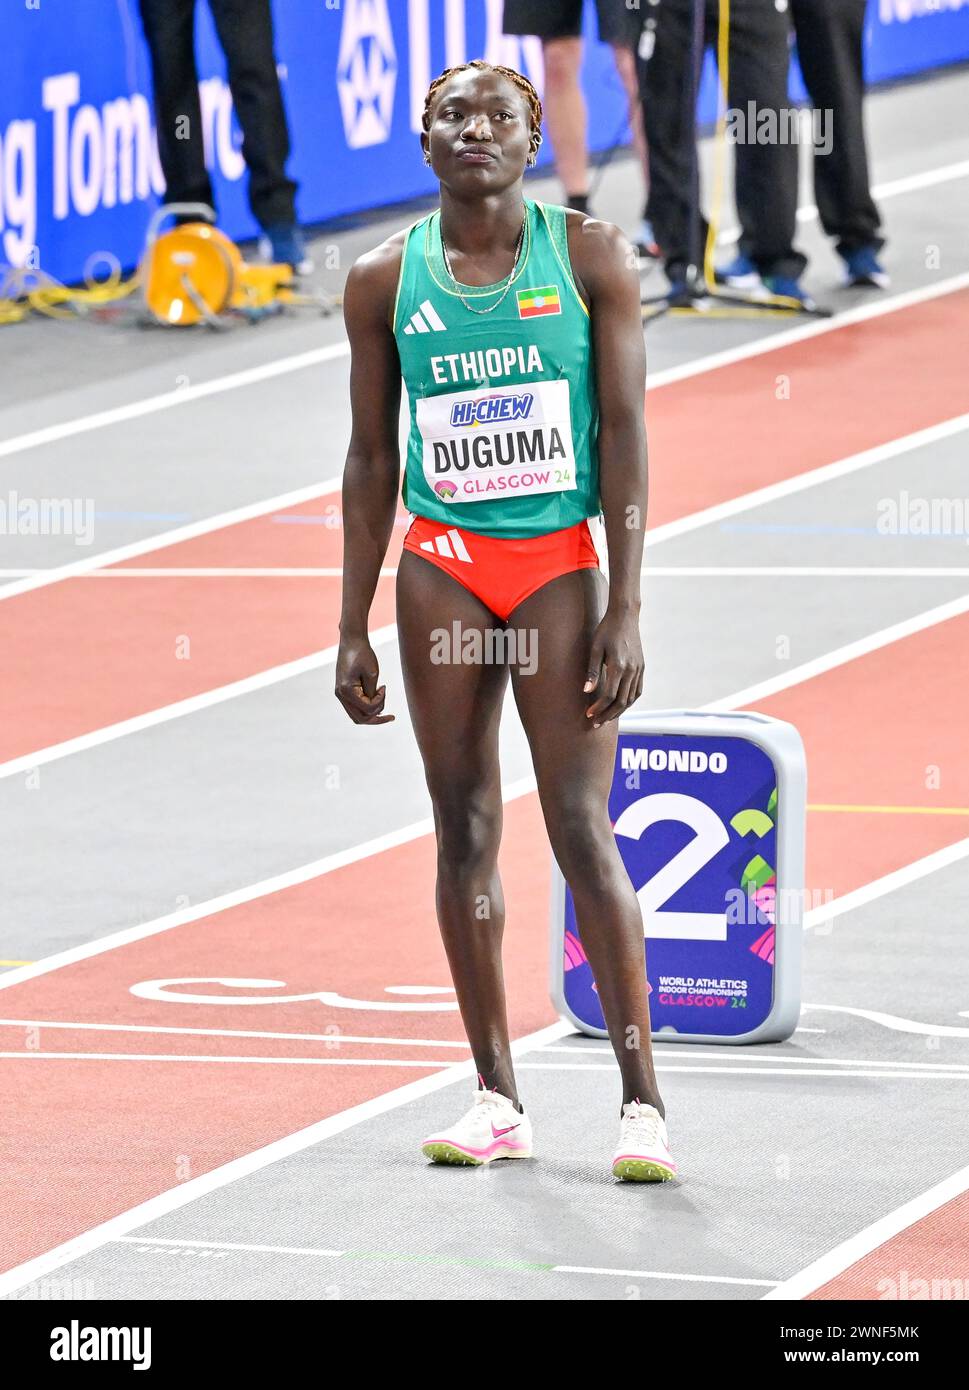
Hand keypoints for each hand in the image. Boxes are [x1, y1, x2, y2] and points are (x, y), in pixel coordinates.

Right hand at [335, 637, 394, 724]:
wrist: (351, 640)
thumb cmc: (363, 653)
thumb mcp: (372, 674)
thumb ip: (373, 693)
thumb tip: (375, 709)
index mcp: (346, 690)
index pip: (367, 708)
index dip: (380, 702)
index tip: (384, 687)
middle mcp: (340, 694)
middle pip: (359, 719)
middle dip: (376, 719)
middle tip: (391, 717)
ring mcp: (340, 693)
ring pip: (356, 715)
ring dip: (371, 714)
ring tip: (383, 706)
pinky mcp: (343, 690)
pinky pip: (355, 706)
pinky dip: (366, 707)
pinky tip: (376, 700)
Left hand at [583, 611, 643, 727]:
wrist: (625, 616)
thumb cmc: (606, 630)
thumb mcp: (595, 648)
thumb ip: (592, 671)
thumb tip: (586, 691)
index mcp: (618, 666)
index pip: (609, 695)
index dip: (599, 708)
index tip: (589, 714)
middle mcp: (631, 670)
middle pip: (620, 701)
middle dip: (607, 715)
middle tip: (596, 723)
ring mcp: (638, 670)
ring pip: (630, 699)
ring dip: (618, 711)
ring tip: (606, 718)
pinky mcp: (642, 667)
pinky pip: (637, 691)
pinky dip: (629, 702)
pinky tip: (620, 706)